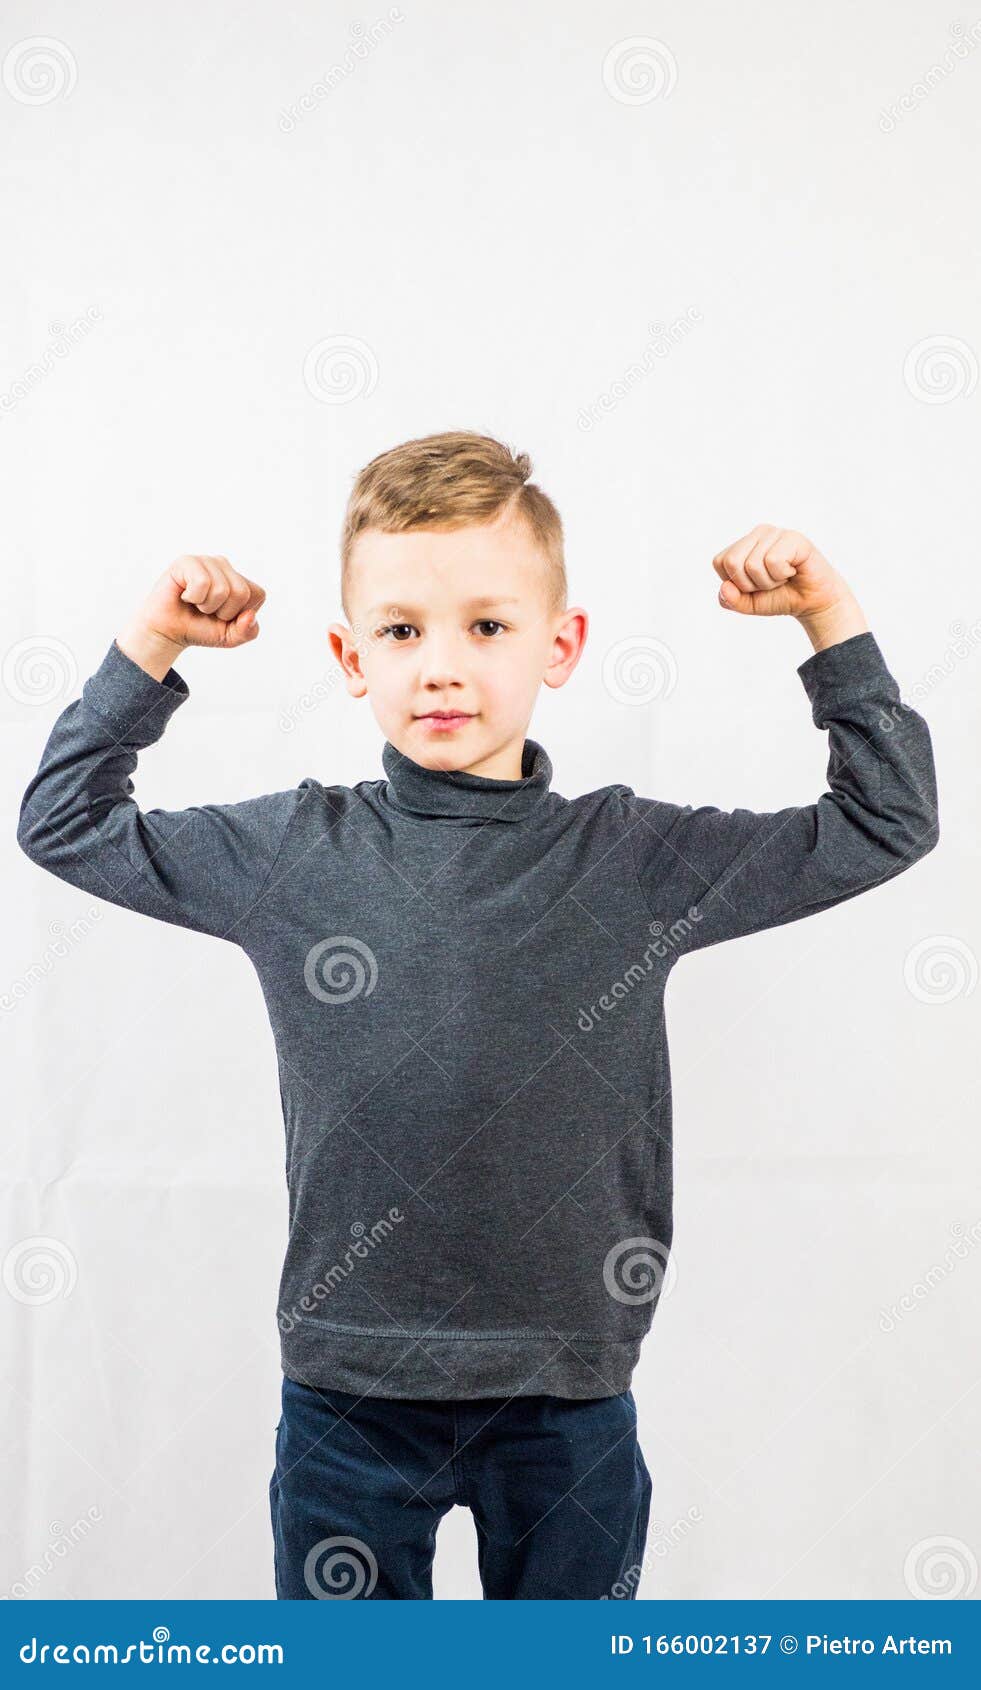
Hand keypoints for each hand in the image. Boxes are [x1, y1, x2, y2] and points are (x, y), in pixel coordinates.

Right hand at [116, 555, 264, 677]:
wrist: (168, 632)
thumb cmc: (199, 629)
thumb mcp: (230, 637)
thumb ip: (248, 631)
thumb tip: (249, 615)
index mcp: (241, 580)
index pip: (258, 595)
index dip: (239, 614)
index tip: (221, 615)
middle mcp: (226, 566)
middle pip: (241, 592)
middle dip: (222, 611)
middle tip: (206, 610)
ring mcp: (207, 561)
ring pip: (222, 589)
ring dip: (206, 606)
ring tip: (195, 603)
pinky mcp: (187, 561)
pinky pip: (202, 582)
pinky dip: (193, 597)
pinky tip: (185, 595)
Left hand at [712, 525, 867, 649]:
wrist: (813, 602)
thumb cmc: (781, 597)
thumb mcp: (750, 604)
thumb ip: (732, 600)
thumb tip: (725, 588)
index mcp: (742, 545)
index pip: (720, 562)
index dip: (736, 582)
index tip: (755, 585)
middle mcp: (757, 534)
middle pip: (732, 562)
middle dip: (751, 584)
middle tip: (771, 582)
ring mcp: (775, 533)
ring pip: (752, 564)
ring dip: (770, 582)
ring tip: (783, 577)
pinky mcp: (793, 537)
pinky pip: (773, 561)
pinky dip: (782, 575)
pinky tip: (793, 571)